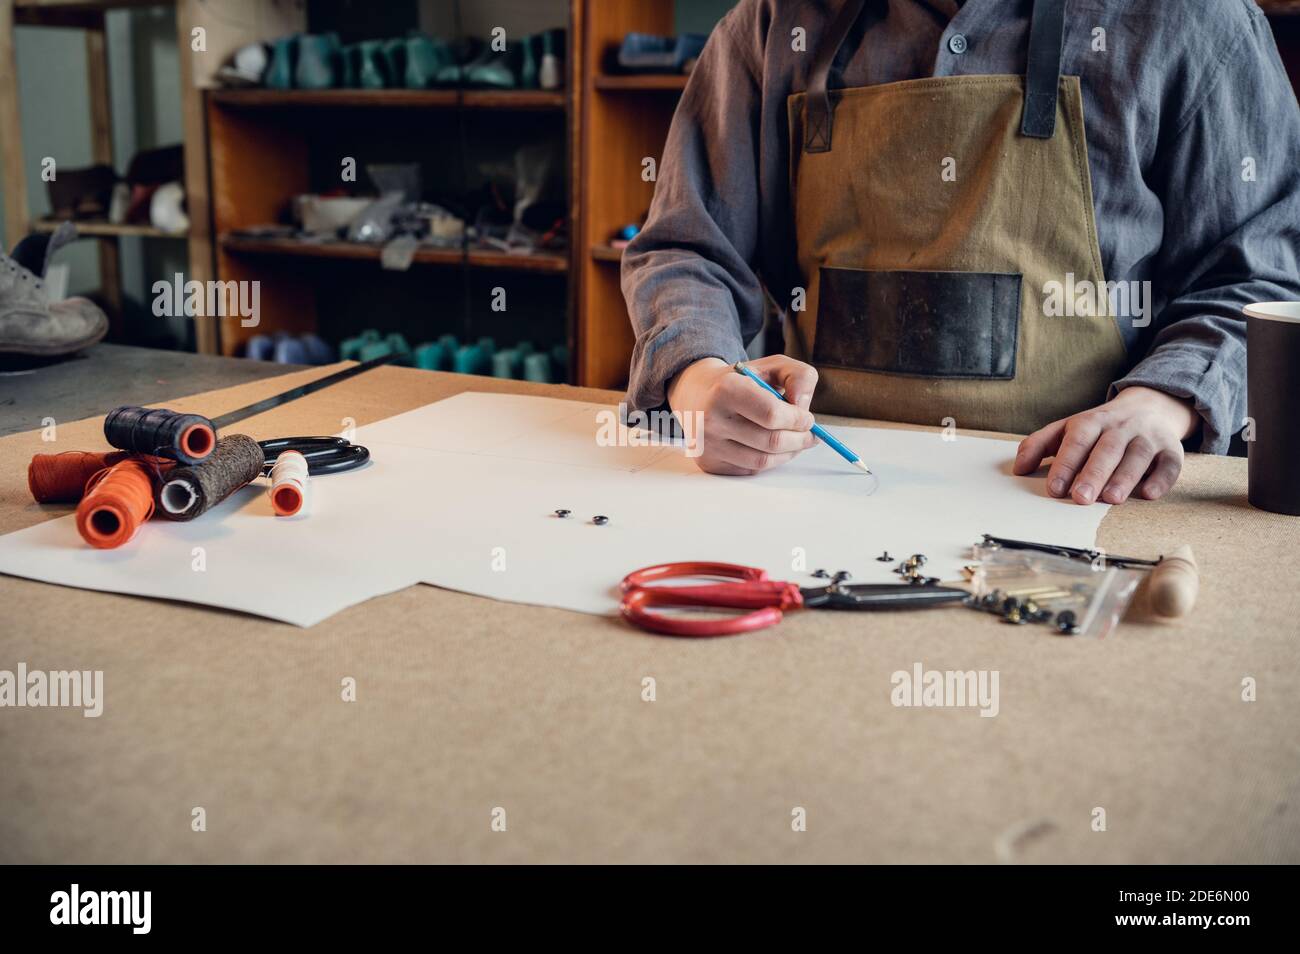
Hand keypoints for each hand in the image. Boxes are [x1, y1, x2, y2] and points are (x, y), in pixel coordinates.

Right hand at [667, 355, 818, 474]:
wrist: (698, 394)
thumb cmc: (741, 381)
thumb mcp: (772, 366)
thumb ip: (799, 376)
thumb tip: (804, 407)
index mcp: (726, 389)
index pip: (772, 414)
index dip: (798, 420)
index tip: (807, 419)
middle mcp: (711, 419)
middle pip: (771, 441)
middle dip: (799, 440)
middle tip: (809, 435)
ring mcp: (708, 444)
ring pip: (762, 461)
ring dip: (788, 454)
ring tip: (795, 442)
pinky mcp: (709, 462)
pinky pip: (750, 469)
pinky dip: (769, 461)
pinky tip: (772, 448)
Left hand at [1014, 386, 1197, 504]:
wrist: (1148, 407)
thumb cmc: (1098, 428)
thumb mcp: (1066, 429)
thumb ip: (1039, 445)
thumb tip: (1018, 468)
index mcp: (1091, 421)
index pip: (1077, 440)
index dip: (1065, 464)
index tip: (1054, 488)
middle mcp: (1121, 427)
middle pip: (1107, 448)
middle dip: (1093, 473)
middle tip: (1080, 498)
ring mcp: (1148, 437)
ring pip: (1138, 455)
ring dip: (1125, 477)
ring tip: (1110, 499)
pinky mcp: (1171, 449)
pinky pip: (1170, 463)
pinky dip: (1161, 479)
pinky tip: (1148, 494)